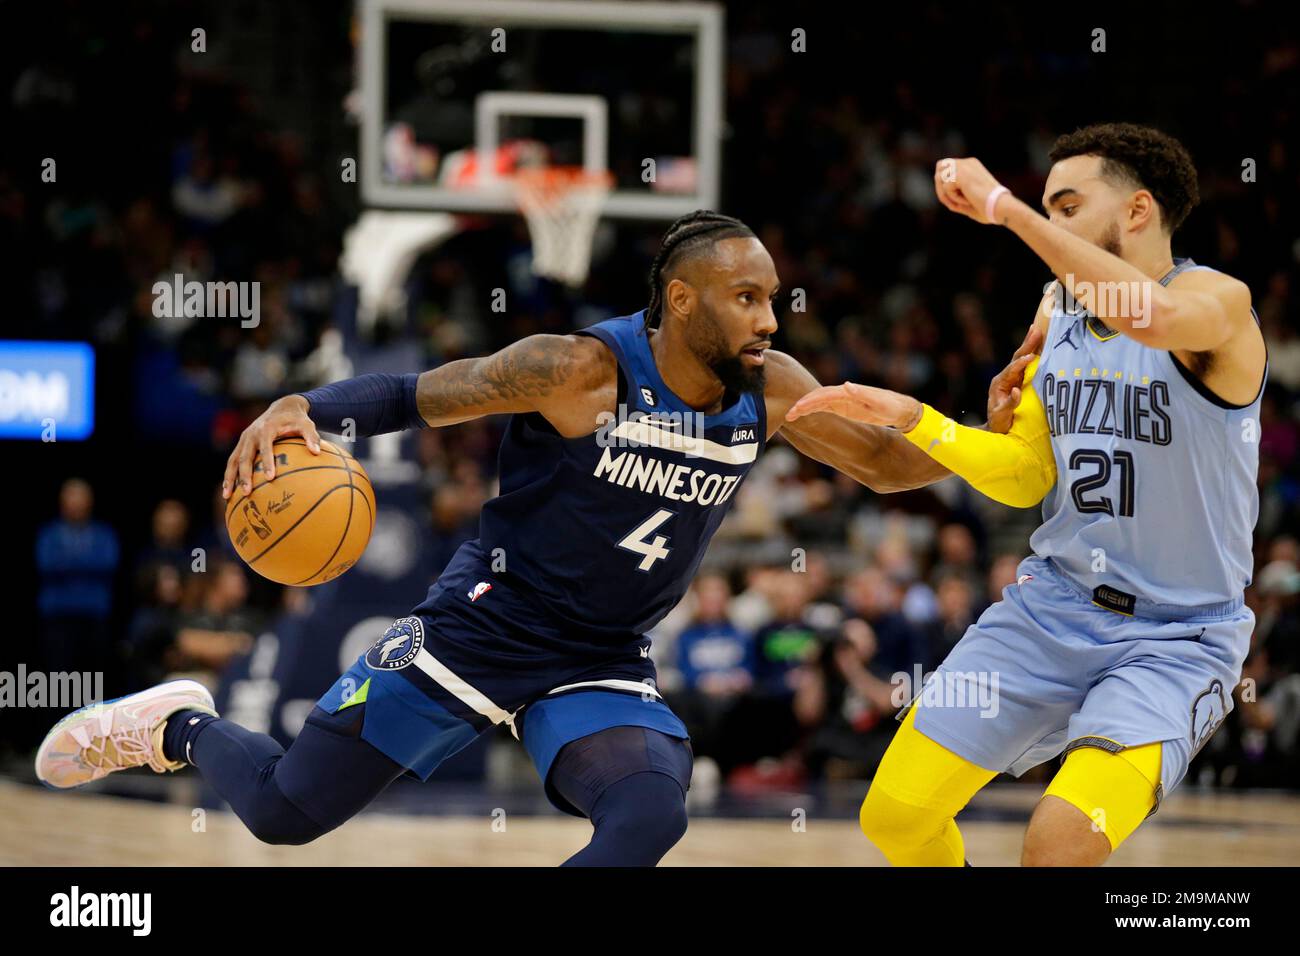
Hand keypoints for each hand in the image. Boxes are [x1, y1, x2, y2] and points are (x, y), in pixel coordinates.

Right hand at [222, 394, 320, 498]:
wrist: (282, 408)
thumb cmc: (297, 419)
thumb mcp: (307, 425)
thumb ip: (311, 437)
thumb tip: (316, 452)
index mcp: (266, 429)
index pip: (265, 448)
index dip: (267, 463)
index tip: (270, 479)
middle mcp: (251, 434)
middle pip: (244, 457)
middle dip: (244, 476)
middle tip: (247, 493)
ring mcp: (244, 440)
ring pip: (233, 461)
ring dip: (230, 479)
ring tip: (227, 496)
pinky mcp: (241, 444)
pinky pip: (233, 461)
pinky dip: (229, 475)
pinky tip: (228, 491)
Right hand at [785, 382, 921, 429]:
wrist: (899, 409)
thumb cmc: (890, 406)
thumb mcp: (879, 402)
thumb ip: (863, 394)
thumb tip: (847, 385)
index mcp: (848, 392)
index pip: (825, 395)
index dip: (811, 401)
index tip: (799, 407)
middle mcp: (843, 394)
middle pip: (818, 397)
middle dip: (802, 404)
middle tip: (788, 414)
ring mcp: (842, 400)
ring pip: (818, 402)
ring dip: (804, 408)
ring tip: (790, 416)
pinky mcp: (843, 407)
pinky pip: (823, 408)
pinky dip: (812, 410)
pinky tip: (802, 415)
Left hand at [934, 157, 1004, 223]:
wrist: (1001, 206)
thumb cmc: (988, 207)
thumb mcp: (968, 200)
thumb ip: (956, 196)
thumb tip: (942, 196)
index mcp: (971, 166)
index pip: (947, 168)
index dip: (945, 184)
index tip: (953, 201)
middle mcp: (967, 163)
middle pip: (940, 167)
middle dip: (940, 187)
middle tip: (951, 203)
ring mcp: (965, 166)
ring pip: (939, 176)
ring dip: (945, 194)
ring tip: (959, 204)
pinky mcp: (962, 174)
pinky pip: (946, 187)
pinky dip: (953, 198)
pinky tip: (968, 200)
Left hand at [985, 323, 1043, 433]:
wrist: (997, 428)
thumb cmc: (999, 423)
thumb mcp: (1001, 416)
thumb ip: (1009, 404)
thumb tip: (1017, 391)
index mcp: (999, 384)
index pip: (1012, 370)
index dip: (1021, 363)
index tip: (1031, 356)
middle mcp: (1005, 377)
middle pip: (1017, 358)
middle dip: (1027, 344)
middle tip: (1036, 330)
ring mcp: (1012, 377)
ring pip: (1021, 358)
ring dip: (1030, 344)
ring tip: (1036, 330)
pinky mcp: (1019, 380)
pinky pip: (1027, 364)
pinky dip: (1033, 352)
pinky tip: (1039, 344)